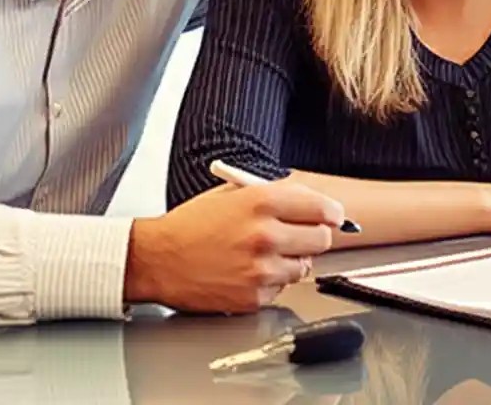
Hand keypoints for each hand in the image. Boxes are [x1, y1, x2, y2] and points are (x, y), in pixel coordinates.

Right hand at [124, 182, 344, 312]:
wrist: (157, 259)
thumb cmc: (190, 226)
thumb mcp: (231, 194)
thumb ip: (273, 196)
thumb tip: (311, 203)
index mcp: (261, 202)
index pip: (322, 208)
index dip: (331, 213)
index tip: (333, 216)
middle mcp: (265, 235)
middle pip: (322, 239)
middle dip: (313, 236)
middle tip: (298, 235)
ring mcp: (261, 269)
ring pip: (304, 267)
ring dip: (291, 261)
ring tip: (263, 254)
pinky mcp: (254, 296)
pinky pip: (281, 288)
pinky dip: (271, 281)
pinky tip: (248, 271)